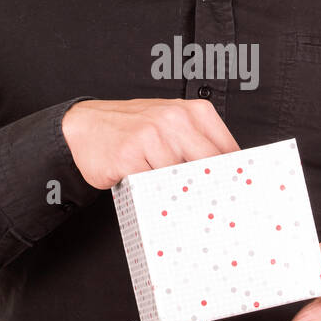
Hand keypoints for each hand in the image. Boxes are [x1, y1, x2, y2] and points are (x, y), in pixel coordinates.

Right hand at [60, 98, 239, 190]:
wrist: (85, 126)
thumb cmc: (134, 129)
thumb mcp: (173, 125)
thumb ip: (200, 145)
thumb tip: (229, 178)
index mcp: (194, 111)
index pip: (228, 150)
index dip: (233, 177)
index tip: (235, 196)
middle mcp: (175, 119)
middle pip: (210, 167)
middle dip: (211, 190)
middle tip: (211, 208)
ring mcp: (152, 136)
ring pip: (181, 180)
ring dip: (178, 193)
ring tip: (169, 192)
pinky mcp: (130, 156)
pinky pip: (153, 186)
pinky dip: (154, 194)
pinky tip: (147, 189)